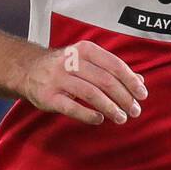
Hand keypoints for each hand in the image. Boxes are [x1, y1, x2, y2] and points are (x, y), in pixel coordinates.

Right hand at [18, 40, 146, 125]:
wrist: (28, 70)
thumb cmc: (66, 67)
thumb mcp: (88, 62)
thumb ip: (113, 70)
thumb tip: (140, 81)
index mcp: (85, 50)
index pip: (114, 64)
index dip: (130, 81)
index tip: (142, 95)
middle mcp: (71, 61)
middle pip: (104, 80)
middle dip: (123, 97)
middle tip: (134, 111)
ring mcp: (58, 78)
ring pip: (90, 93)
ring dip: (110, 107)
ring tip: (121, 118)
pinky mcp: (48, 96)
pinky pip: (71, 107)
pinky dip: (88, 114)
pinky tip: (100, 119)